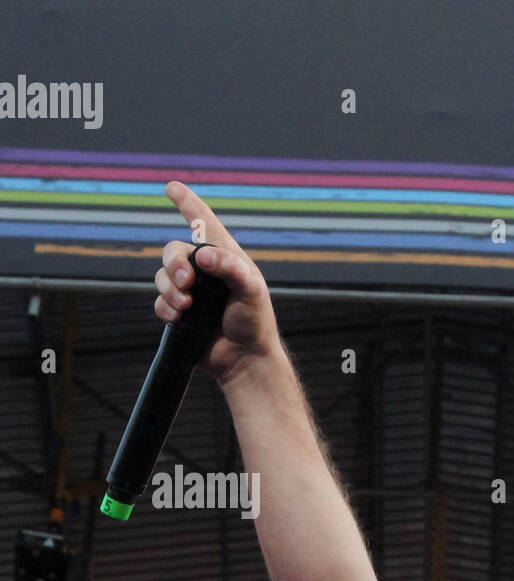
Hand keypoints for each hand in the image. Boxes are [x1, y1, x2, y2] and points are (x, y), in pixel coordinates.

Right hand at [153, 181, 281, 386]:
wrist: (244, 360)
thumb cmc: (255, 323)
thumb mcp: (251, 291)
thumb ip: (231, 269)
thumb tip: (203, 256)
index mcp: (226, 259)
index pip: (204, 224)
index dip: (188, 204)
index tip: (172, 187)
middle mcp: (206, 272)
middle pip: (173, 251)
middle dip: (174, 264)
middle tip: (186, 282)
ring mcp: (191, 293)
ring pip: (162, 276)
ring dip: (169, 289)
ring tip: (184, 306)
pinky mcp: (180, 313)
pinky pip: (159, 302)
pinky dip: (165, 307)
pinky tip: (178, 318)